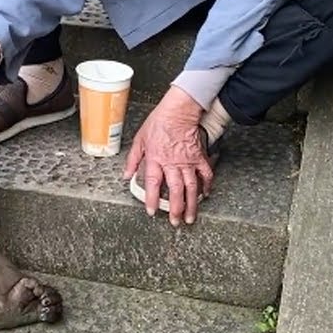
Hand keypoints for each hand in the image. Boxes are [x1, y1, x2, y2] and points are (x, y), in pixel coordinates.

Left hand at [122, 86, 212, 225]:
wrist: (178, 111)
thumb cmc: (159, 122)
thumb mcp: (139, 140)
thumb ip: (133, 159)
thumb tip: (126, 175)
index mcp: (155, 159)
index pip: (152, 184)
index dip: (151, 199)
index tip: (151, 211)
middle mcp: (172, 163)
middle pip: (174, 190)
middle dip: (175, 209)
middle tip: (175, 221)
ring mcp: (187, 161)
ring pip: (191, 187)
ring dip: (191, 204)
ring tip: (190, 217)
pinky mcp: (199, 157)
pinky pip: (205, 174)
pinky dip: (206, 185)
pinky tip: (205, 195)